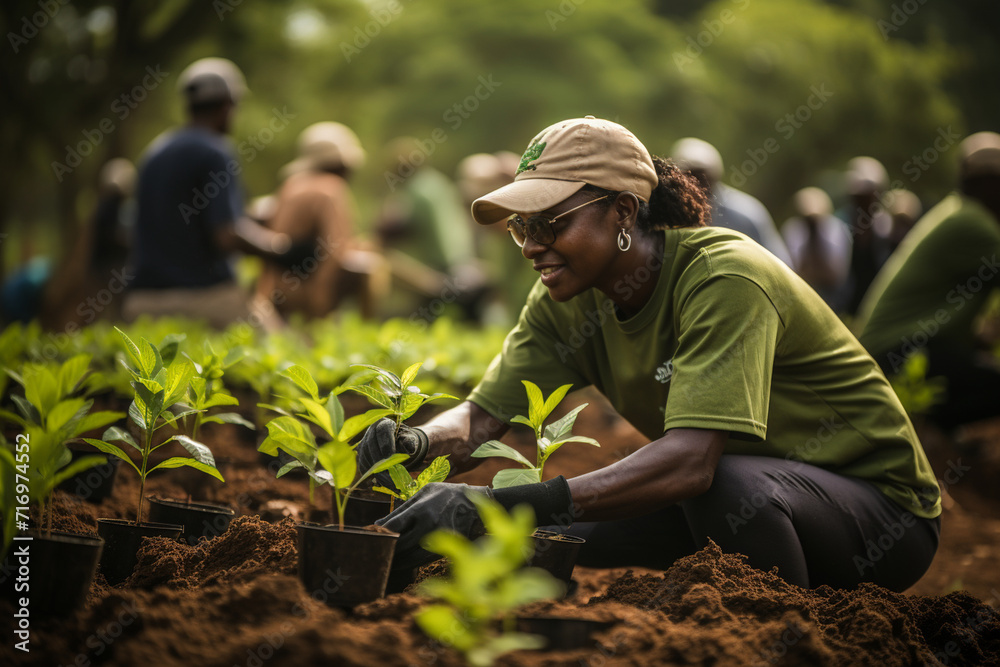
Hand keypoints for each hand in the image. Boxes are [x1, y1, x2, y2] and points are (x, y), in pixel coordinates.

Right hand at [357, 417, 427, 485]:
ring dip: (378, 472)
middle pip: (371, 445)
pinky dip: (372, 475)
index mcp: (384, 423)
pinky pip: (364, 466)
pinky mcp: (362, 456)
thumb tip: (409, 447)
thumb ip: (410, 442)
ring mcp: (364, 443)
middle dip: (380, 461)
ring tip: (391, 483)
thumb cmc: (406, 441)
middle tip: (391, 474)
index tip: (391, 456)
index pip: (382, 431)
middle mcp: (371, 431)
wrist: (399, 446)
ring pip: (366, 457)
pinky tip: (383, 482)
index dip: (386, 443)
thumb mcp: (411, 440)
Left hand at [376, 482, 491, 570]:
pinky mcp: (444, 551)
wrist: (476, 506)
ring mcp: (437, 541)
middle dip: (383, 547)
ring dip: (393, 559)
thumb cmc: (446, 495)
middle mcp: (429, 526)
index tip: (370, 533)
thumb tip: (379, 525)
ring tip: (383, 556)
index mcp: (422, 509)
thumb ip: (402, 508)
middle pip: (398, 545)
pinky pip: (419, 562)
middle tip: (372, 547)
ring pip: (407, 558)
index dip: (378, 532)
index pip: (393, 526)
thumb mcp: (424, 492)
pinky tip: (399, 560)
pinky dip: (406, 563)